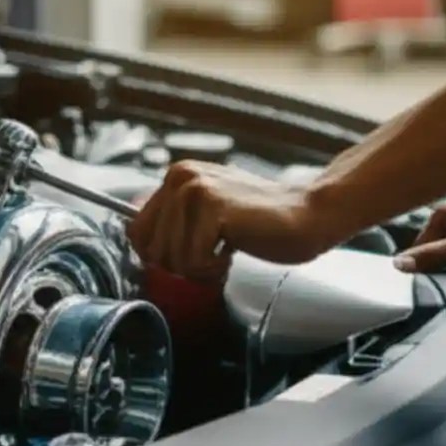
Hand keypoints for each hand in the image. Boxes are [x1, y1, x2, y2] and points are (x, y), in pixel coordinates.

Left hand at [126, 161, 329, 278]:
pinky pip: (193, 260)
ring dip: (199, 268)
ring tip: (226, 251)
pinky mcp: (212, 208)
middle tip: (212, 256)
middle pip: (149, 248)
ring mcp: (194, 190)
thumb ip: (176, 222)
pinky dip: (214, 268)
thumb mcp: (208, 214)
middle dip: (179, 266)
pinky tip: (234, 250)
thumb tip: (139, 243)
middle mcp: (179, 177)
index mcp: (176, 177)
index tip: (190, 257)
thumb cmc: (262, 222)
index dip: (159, 256)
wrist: (309, 215)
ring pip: (170, 258)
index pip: (136, 230)